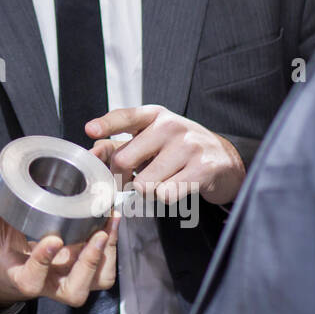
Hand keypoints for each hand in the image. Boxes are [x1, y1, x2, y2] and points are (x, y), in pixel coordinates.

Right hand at [0, 155, 119, 312]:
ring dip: (107, 253)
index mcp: (20, 278)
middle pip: (74, 290)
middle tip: (98, 233)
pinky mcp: (81, 272)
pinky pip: (103, 270)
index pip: (31, 278)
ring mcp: (68, 280)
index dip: (42, 261)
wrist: (4, 274)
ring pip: (95, 281)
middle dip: (90, 262)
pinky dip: (112, 247)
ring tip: (110, 220)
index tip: (52, 238)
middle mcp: (48, 285)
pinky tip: (111, 220)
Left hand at [86, 105, 244, 205]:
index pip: (125, 116)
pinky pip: (166, 194)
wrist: (224, 160)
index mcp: (154, 115)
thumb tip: (94, 153)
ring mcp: (189, 145)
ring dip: (147, 192)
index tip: (90, 130)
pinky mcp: (203, 168)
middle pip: (124, 160)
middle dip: (122, 178)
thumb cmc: (178, 150)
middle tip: (132, 181)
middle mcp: (170, 125)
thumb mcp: (150, 140)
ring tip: (161, 182)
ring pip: (144, 184)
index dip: (106, 124)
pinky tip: (176, 187)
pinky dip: (166, 197)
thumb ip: (119, 145)